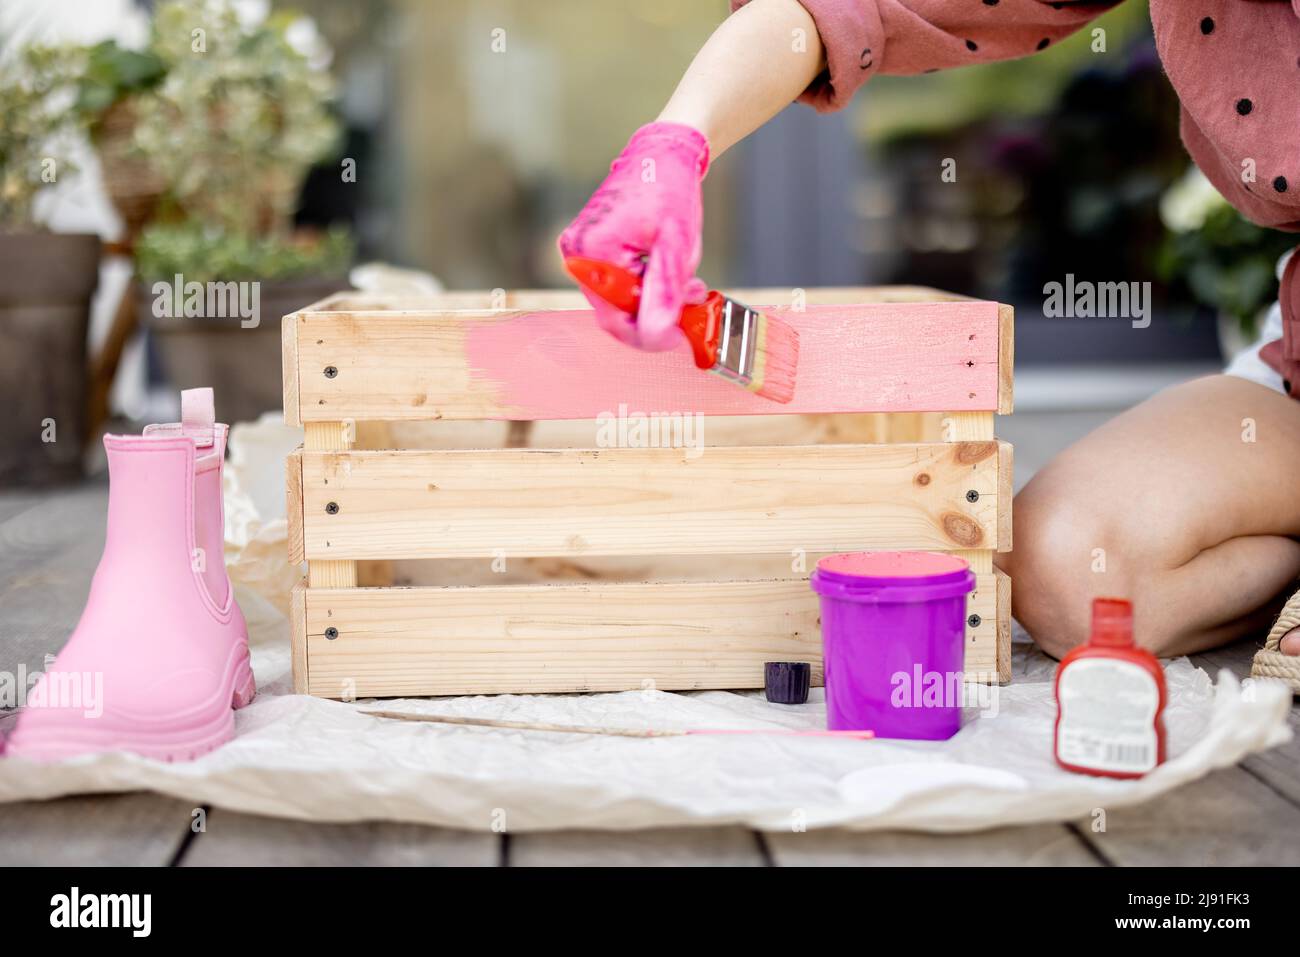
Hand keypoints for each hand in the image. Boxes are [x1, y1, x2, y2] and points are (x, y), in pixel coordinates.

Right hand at [558, 122, 708, 349]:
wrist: (663, 152)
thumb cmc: (670, 188)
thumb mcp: (675, 244)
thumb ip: (664, 291)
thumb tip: (658, 334)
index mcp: (591, 251)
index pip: (614, 318)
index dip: (649, 335)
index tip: (681, 334)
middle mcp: (577, 254)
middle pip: (616, 311)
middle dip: (656, 312)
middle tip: (691, 301)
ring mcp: (582, 251)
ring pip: (620, 299)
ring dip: (655, 298)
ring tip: (688, 281)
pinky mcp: (593, 249)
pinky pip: (619, 283)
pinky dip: (646, 284)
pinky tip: (669, 269)